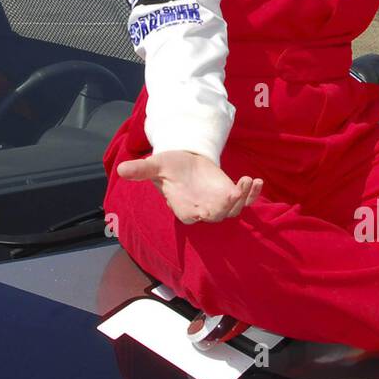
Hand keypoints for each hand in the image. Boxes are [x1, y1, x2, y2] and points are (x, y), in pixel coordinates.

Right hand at [116, 150, 262, 223]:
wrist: (187, 163)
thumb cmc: (171, 167)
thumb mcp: (157, 165)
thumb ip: (142, 170)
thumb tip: (120, 169)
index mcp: (184, 208)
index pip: (191, 216)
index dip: (199, 214)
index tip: (206, 208)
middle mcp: (203, 211)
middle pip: (216, 215)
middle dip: (226, 206)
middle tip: (234, 192)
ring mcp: (219, 205)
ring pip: (233, 210)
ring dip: (243, 198)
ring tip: (247, 180)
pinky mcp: (231, 195)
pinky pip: (245, 201)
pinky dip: (252, 194)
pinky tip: (258, 181)